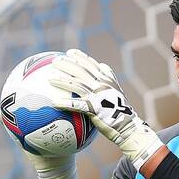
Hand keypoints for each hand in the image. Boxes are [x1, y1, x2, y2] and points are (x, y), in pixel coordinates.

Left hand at [47, 49, 163, 169]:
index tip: (70, 52)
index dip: (80, 57)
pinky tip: (54, 103)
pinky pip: (76, 105)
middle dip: (67, 64)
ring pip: (77, 85)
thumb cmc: (121, 111)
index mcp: (106, 80)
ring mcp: (98, 96)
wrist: (128, 126)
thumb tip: (103, 65)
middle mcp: (102, 85)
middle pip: (81, 70)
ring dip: (62, 81)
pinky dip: (65, 103)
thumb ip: (109, 78)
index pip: (92, 64)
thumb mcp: (117, 91)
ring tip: (50, 78)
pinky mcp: (94, 108)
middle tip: (55, 61)